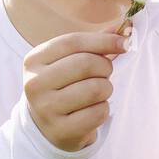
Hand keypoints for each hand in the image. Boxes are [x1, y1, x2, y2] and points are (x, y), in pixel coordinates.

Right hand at [22, 24, 131, 151]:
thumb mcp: (68, 62)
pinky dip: (104, 109)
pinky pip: (99, 113)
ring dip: (106, 89)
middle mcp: (35, 84)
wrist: (46, 128)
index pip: (72, 42)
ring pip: (95, 89)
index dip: (103, 40)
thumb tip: (125, 28)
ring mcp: (46, 109)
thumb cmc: (62, 87)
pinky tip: (93, 110)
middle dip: (105, 67)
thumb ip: (94, 43)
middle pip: (85, 64)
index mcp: (34, 60)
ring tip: (98, 92)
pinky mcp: (62, 130)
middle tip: (104, 74)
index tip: (124, 43)